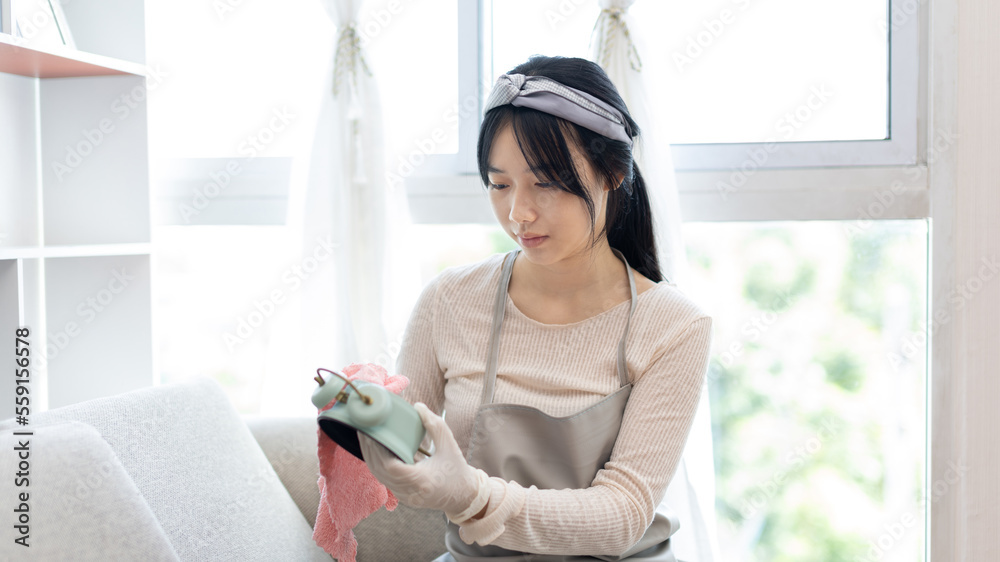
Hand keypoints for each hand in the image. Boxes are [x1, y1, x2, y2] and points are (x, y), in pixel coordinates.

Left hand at [358, 403, 490, 520]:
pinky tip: (376, 449)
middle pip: (380, 471)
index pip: (391, 467)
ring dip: (370, 456)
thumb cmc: (457, 469)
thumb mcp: (449, 444)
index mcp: (422, 481)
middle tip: (364, 429)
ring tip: (366, 436)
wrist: (463, 495)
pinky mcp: (402, 496)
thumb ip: (434, 424)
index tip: (374, 433)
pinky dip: (378, 464)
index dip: (379, 450)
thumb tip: (417, 406)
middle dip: (369, 449)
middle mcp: (410, 492)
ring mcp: (404, 496)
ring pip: (379, 476)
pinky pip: (384, 479)